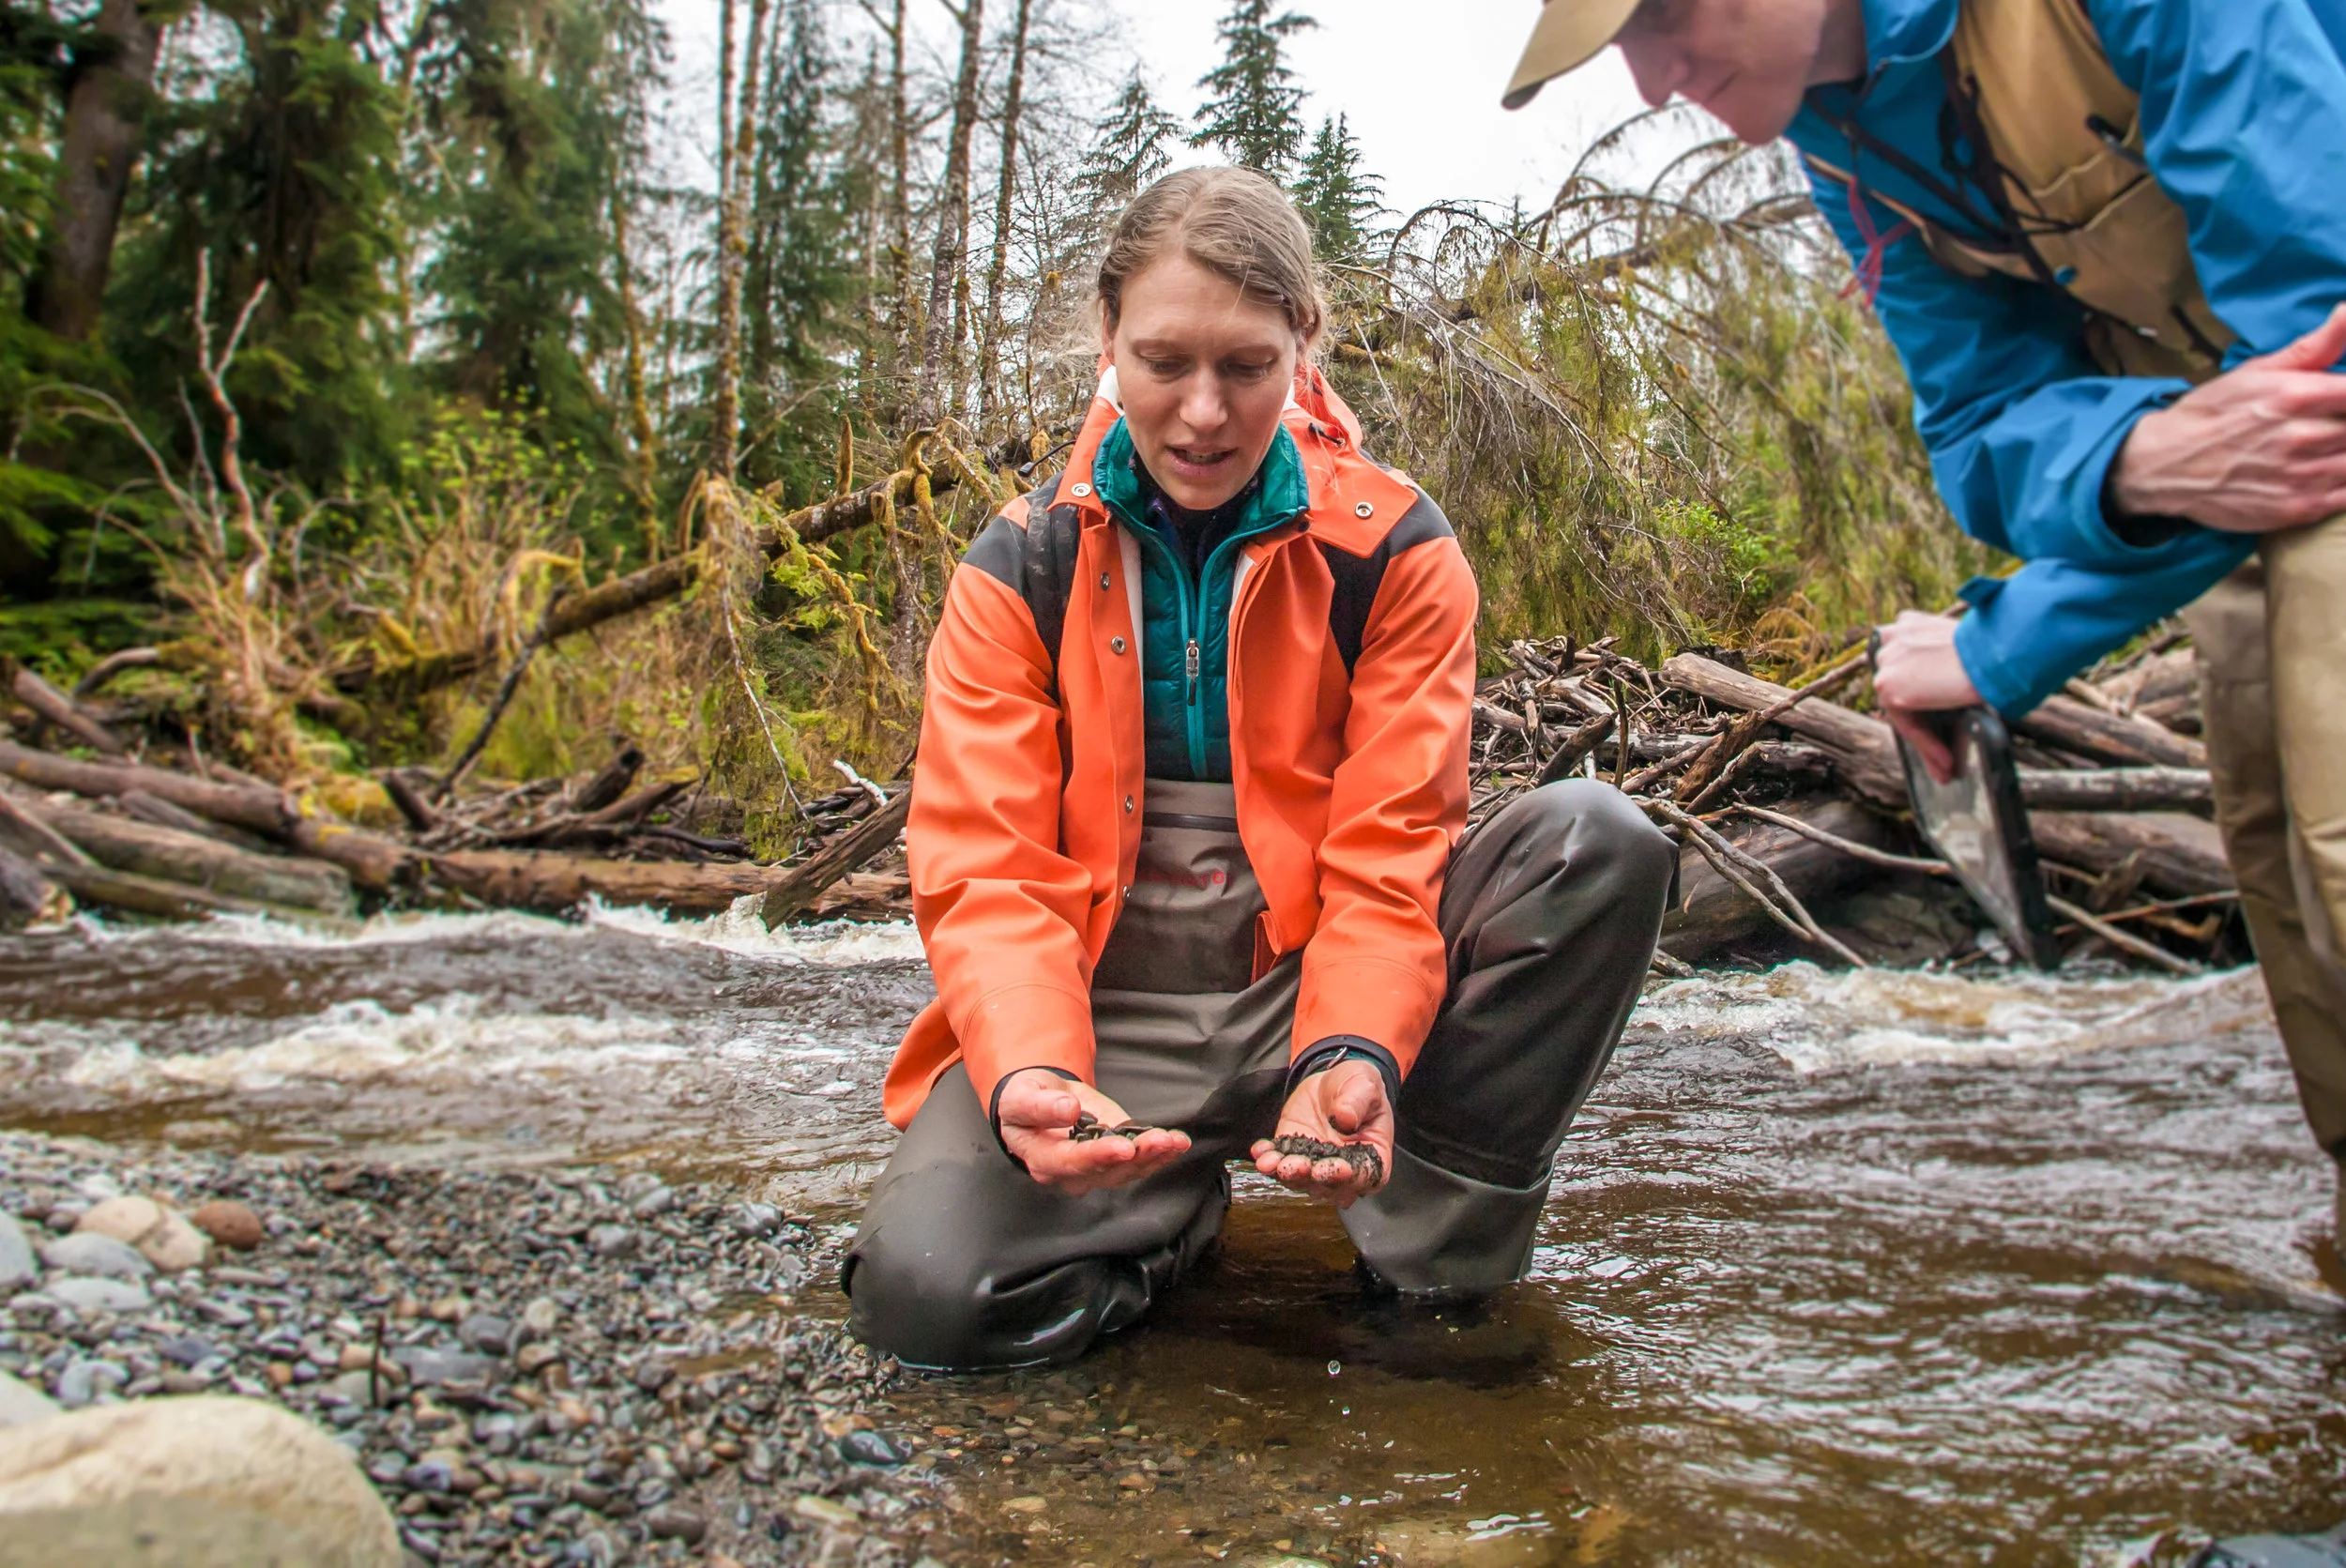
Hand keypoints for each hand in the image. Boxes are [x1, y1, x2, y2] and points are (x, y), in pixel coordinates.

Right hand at [995, 1068, 1190, 1194]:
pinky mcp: (1114, 1158)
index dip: (1099, 1156)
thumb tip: (1069, 1109)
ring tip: (1174, 1141)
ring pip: (1127, 1171)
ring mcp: (1095, 1169)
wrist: (1036, 1103)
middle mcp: (1071, 1173)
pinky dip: (1160, 1154)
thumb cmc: (1024, 1101)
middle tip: (1159, 1141)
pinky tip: (1178, 1143)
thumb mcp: (1020, 1096)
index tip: (1123, 1147)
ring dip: (1154, 1157)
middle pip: (1106, 1172)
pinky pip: (1138, 1162)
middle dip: (1136, 1157)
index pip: (1072, 1162)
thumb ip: (1040, 1105)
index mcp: (1043, 1158)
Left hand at [1251, 1061, 1394, 1209]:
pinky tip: (1261, 1151)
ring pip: (1300, 1180)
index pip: (1364, 1177)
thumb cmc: (1357, 1087)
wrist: (1331, 1082)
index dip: (1352, 1178)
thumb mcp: (1364, 1085)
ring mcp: (1314, 1165)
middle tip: (1299, 1166)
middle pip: (1329, 1186)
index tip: (1339, 1168)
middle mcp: (1343, 1170)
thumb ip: (1357, 1102)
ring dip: (1285, 1174)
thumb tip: (1345, 1118)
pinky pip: (1277, 1163)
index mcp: (1371, 1158)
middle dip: (1312, 1179)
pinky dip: (1267, 1159)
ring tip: (1272, 1163)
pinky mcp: (1291, 1154)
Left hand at [1872, 610, 1981, 784]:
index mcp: (1909, 624)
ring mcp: (1887, 662)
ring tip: (1948, 767)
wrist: (1997, 650)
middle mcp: (1891, 639)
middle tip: (1946, 755)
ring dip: (1927, 741)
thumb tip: (1945, 690)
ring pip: (1903, 712)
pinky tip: (1946, 762)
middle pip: (1903, 694)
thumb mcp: (1964, 651)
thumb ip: (1943, 665)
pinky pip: (1908, 726)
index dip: (1924, 701)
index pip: (1908, 672)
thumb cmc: (1997, 648)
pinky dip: (1927, 746)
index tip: (1940, 719)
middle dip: (1924, 723)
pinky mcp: (1889, 685)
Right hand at [2107, 303, 2345, 532]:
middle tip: (2324, 423)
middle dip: (2344, 422)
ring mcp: (2301, 476)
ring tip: (2322, 446)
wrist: (2163, 465)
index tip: (2338, 400)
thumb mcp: (2256, 372)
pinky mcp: (2297, 509)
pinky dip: (2344, 484)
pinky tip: (2326, 471)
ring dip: (2343, 452)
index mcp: (2296, 395)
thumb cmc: (2210, 414)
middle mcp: (2303, 435)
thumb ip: (2314, 347)